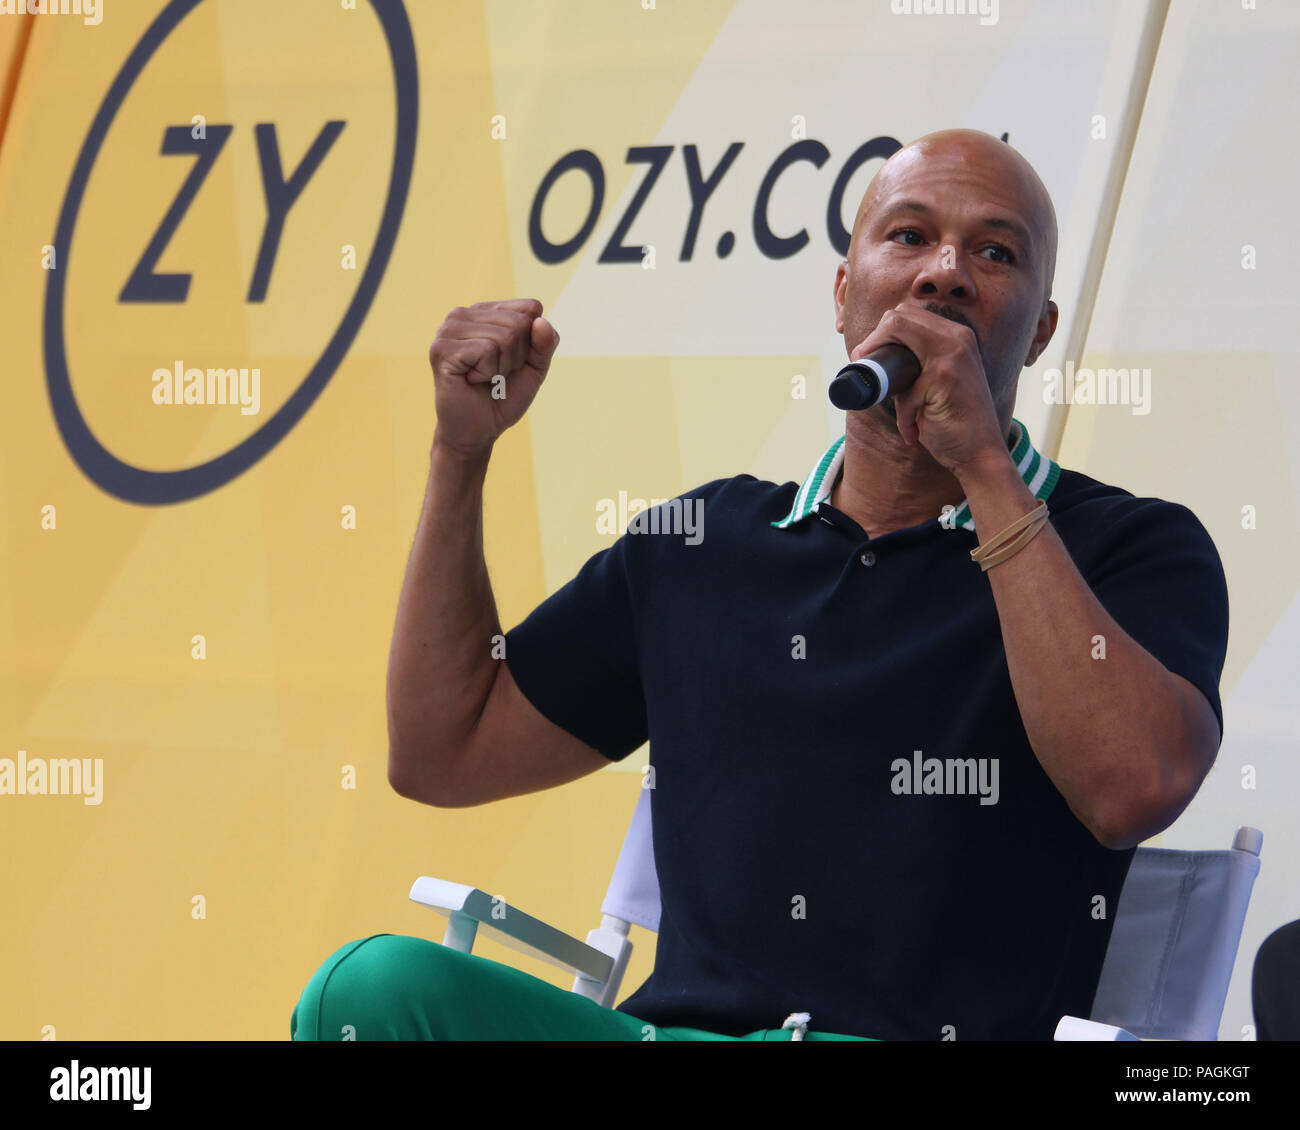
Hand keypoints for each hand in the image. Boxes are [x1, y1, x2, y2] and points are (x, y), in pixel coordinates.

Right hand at [428, 298, 559, 457]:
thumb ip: (544, 344)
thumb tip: (541, 321)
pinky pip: (487, 350)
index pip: (531, 308)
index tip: (511, 361)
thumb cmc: (503, 396)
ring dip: (501, 366)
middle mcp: (463, 314)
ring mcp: (449, 329)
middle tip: (496, 374)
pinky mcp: (442, 348)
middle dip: (516, 357)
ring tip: (483, 377)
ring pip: (504, 336)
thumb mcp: (534, 368)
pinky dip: (488, 372)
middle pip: (519, 323)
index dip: (531, 342)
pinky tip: (471, 380)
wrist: (478, 431)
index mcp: (485, 311)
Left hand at [851, 304, 1007, 477]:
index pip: (906, 313)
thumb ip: (920, 361)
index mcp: (957, 335)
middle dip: (872, 343)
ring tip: (886, 397)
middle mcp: (958, 337)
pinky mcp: (943, 378)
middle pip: (896, 316)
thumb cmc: (955, 420)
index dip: (880, 333)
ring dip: (881, 369)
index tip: (870, 357)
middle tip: (866, 369)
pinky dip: (904, 417)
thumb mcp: (941, 379)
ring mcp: (952, 355)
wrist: (981, 453)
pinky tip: (914, 431)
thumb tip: (875, 354)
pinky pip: (903, 393)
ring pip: (895, 331)